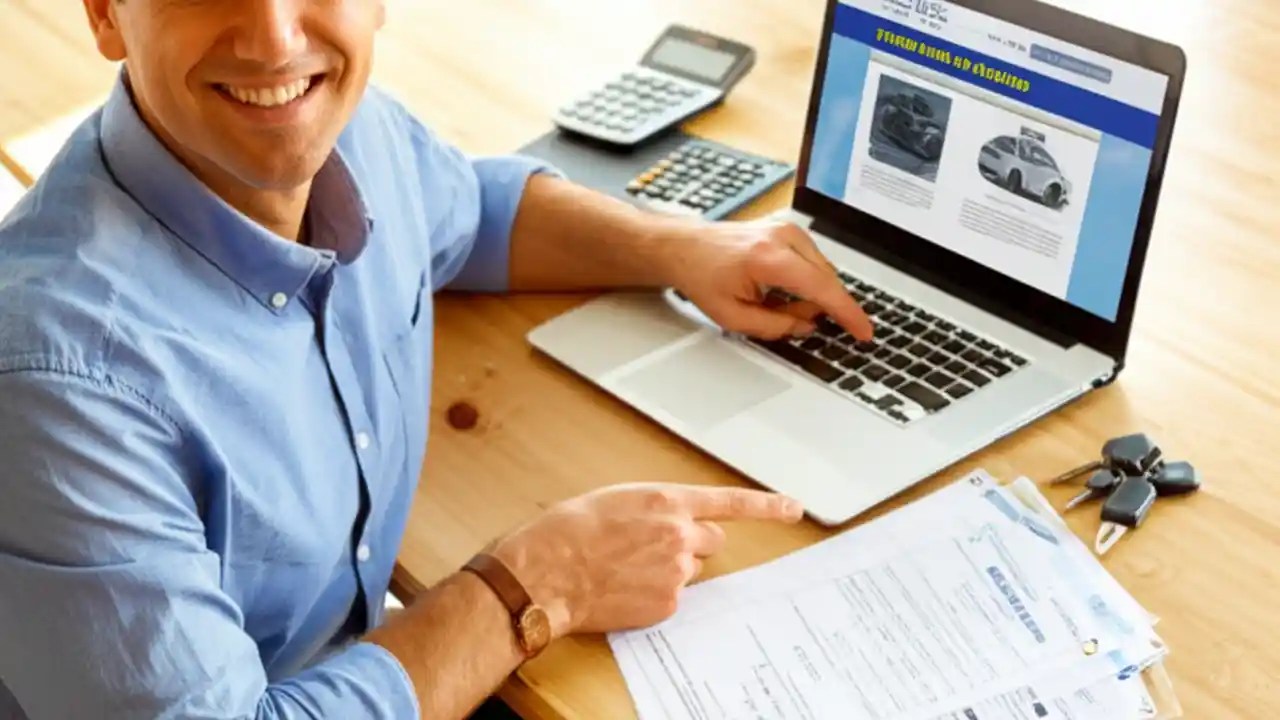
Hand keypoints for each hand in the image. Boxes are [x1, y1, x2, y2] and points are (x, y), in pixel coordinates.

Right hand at [488, 483, 803, 637]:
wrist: (546, 572)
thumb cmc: (568, 530)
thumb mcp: (616, 499)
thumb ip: (655, 507)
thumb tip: (671, 520)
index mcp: (666, 500)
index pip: (730, 502)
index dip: (767, 506)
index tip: (794, 508)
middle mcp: (679, 533)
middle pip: (711, 540)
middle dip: (690, 541)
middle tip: (650, 546)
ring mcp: (675, 572)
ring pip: (689, 568)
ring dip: (669, 567)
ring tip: (626, 567)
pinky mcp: (667, 603)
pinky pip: (673, 596)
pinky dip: (654, 594)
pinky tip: (623, 588)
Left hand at [659, 219, 874, 341]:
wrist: (686, 247)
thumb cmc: (702, 276)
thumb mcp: (732, 316)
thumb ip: (775, 327)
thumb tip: (807, 326)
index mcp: (768, 258)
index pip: (822, 288)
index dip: (848, 313)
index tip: (864, 330)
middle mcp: (783, 237)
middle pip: (826, 280)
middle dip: (816, 307)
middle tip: (788, 319)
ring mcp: (787, 229)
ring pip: (822, 272)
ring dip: (809, 293)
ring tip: (774, 299)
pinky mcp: (789, 229)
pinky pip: (813, 261)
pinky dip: (804, 280)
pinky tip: (779, 286)